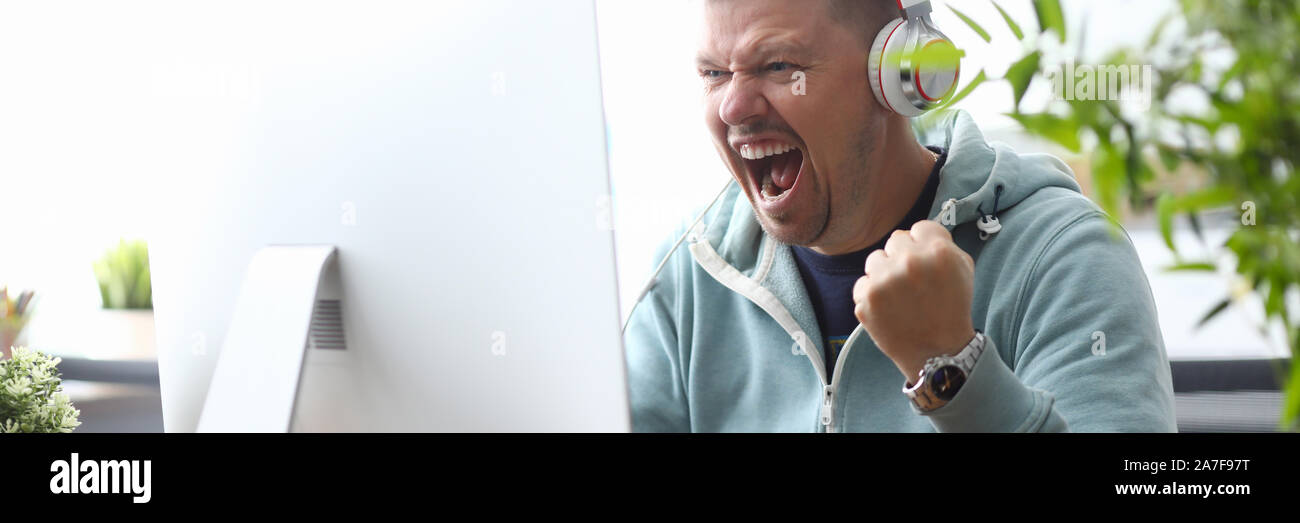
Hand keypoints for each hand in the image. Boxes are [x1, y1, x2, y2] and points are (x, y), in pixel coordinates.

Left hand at [852, 220, 975, 381]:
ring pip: (875, 259)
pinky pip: (862, 283)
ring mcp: (886, 280)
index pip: (919, 228)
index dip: (923, 246)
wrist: (938, 354)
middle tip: (913, 283)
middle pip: (895, 240)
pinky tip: (888, 309)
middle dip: (903, 258)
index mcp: (938, 251)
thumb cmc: (951, 309)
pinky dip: (871, 295)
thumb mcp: (963, 269)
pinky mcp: (866, 299)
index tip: (925, 263)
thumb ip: (943, 243)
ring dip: (884, 274)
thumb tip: (918, 232)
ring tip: (900, 296)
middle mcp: (910, 262)